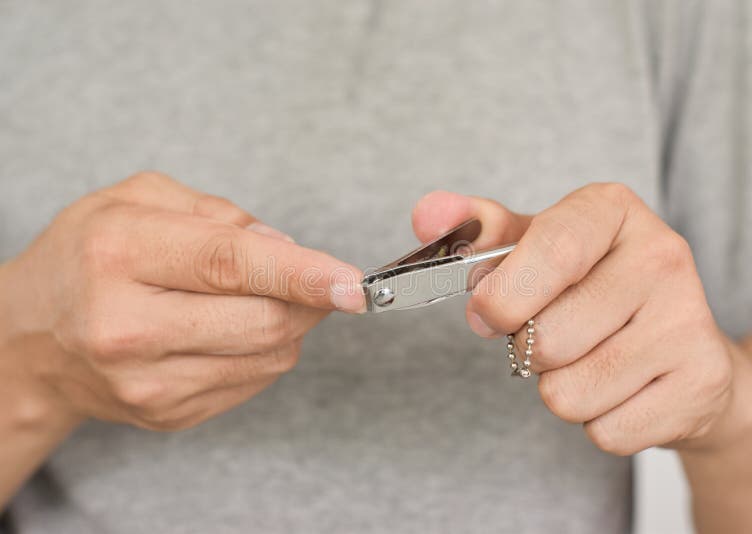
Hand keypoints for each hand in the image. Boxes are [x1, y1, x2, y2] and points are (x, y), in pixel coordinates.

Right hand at [0, 172, 364, 431]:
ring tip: (257, 298)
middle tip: (314, 279)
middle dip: (309, 298)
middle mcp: (128, 328)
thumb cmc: (87, 258)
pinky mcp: (166, 415)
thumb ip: (218, 214)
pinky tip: (228, 329)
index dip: (303, 273)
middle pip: (264, 320)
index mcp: (120, 255)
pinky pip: (253, 381)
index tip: (354, 283)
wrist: (31, 339)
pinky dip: (263, 350)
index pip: (231, 264)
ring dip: (289, 322)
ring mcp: (147, 384)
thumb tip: (286, 248)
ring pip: (269, 355)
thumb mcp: (136, 200)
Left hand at [412, 184, 751, 454]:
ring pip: (568, 393)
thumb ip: (478, 231)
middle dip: (529, 351)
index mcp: (611, 210)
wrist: (682, 346)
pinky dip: (598, 421)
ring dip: (560, 389)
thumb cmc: (592, 289)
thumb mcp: (536, 247)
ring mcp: (688, 319)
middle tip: (553, 334)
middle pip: (547, 338)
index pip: (549, 251)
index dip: (503, 296)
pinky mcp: (702, 380)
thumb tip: (426, 214)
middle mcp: (662, 254)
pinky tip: (622, 388)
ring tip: (590, 359)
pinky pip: (605, 431)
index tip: (485, 314)